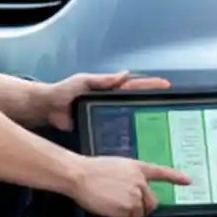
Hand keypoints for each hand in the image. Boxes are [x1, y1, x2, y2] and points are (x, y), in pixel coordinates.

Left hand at [43, 71, 170, 131]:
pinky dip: (127, 135)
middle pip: (135, 103)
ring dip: (143, 122)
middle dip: (153, 105)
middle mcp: (110, 102)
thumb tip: (125, 74)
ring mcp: (105, 116)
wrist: (46, 109)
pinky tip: (138, 142)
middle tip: (170, 109)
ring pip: (128, 118)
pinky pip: (115, 131)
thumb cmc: (62, 91)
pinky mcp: (98, 129)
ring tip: (161, 127)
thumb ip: (102, 80)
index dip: (149, 86)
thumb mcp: (83, 81)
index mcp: (108, 89)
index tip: (166, 86)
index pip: (133, 86)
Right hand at [70, 156, 191, 216]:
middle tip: (127, 210)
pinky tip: (108, 213)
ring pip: (138, 214)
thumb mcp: (115, 167)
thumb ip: (128, 178)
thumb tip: (130, 193)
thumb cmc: (90, 170)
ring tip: (111, 208)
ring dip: (126, 216)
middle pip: (151, 202)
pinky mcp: (127, 208)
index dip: (175, 177)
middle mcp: (139, 181)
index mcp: (137, 167)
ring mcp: (135, 195)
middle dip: (142, 209)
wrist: (80, 175)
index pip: (161, 172)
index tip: (187, 181)